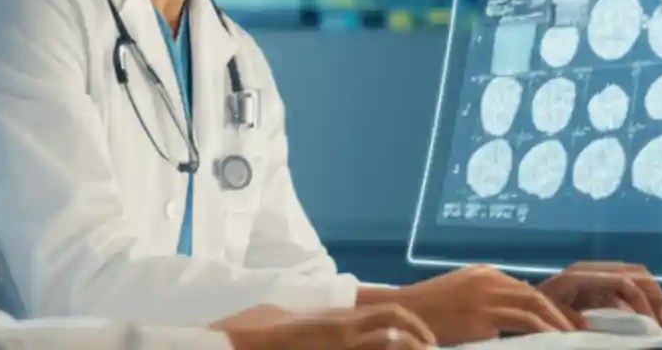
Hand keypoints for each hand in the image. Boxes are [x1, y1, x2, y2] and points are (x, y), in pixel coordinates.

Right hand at [213, 303, 436, 349]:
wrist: (235, 342)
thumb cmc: (254, 328)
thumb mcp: (286, 315)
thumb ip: (311, 319)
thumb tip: (322, 320)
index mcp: (336, 317)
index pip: (391, 314)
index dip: (415, 327)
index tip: (426, 340)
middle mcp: (342, 332)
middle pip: (398, 331)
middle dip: (421, 342)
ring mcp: (337, 349)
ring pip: (388, 344)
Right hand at [388, 265, 577, 344]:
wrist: (398, 314)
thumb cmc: (426, 314)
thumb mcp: (458, 301)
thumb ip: (484, 304)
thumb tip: (509, 322)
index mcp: (484, 275)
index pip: (527, 290)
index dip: (551, 307)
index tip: (568, 324)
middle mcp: (488, 280)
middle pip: (536, 294)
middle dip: (562, 313)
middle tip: (582, 330)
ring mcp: (484, 296)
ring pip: (534, 304)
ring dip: (559, 322)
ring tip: (575, 338)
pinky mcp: (480, 315)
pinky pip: (522, 321)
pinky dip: (544, 329)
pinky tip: (555, 340)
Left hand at [538, 261, 661, 328]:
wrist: (524, 303)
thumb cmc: (536, 310)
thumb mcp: (552, 315)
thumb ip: (572, 320)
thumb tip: (593, 330)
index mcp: (582, 276)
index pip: (623, 281)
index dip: (643, 300)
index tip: (653, 325)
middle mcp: (593, 270)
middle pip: (636, 273)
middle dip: (655, 296)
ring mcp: (597, 276)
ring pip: (636, 278)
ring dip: (652, 298)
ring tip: (660, 323)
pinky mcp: (598, 285)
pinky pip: (626, 289)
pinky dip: (640, 303)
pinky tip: (645, 322)